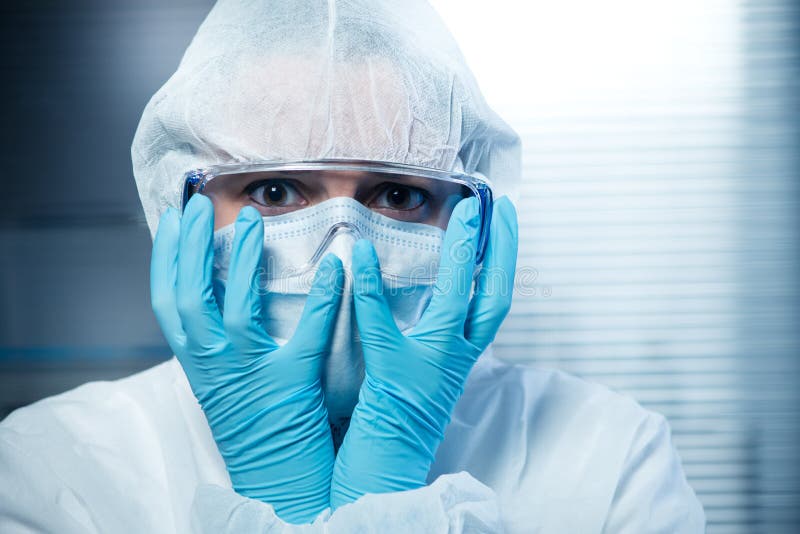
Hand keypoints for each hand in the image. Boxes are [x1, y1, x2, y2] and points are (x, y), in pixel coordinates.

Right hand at [150, 196, 342, 523]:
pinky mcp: (291, 385)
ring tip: (252, 221)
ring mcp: (249, 374)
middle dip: (191, 246)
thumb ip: (215, 338)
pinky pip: (308, 335)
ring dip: (242, 261)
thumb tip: (219, 288)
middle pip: (191, 296)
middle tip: (201, 205)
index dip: (164, 257)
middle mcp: (213, 364)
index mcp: (195, 361)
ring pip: (237, 309)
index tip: (170, 219)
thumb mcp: (219, 378)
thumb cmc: (251, 422)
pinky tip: (333, 267)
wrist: (275, 476)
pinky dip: (322, 299)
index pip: (167, 300)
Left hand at [330, 196, 517, 507]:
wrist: (388, 463)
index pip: (496, 299)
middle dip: (498, 249)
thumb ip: (437, 331)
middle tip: (491, 205)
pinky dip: (372, 288)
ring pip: (456, 304)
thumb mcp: (431, 367)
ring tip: (458, 216)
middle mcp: (457, 357)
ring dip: (460, 256)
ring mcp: (431, 365)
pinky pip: (382, 326)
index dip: (505, 258)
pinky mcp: (394, 375)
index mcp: (465, 354)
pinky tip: (363, 254)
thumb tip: (436, 290)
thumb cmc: (404, 410)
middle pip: (493, 296)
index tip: (505, 218)